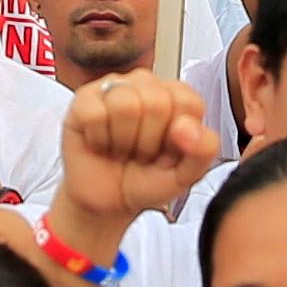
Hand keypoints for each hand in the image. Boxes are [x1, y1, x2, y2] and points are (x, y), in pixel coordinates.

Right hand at [58, 70, 219, 228]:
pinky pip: (95, 114)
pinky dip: (99, 140)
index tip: (167, 151)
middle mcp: (146, 84)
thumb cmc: (145, 180)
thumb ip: (203, 151)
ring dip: (122, 141)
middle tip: (140, 152)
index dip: (177, 138)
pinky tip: (100, 143)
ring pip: (124, 105)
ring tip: (121, 148)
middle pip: (156, 102)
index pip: (188, 103)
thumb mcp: (184, 176)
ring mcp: (114, 88)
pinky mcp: (84, 99)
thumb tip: (188, 126)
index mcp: (177, 96)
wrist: (108, 201)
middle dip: (148, 142)